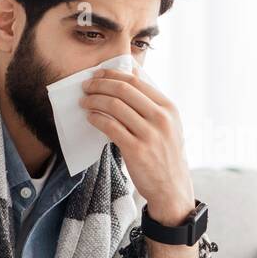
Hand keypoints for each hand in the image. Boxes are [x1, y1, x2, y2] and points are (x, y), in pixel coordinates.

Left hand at [80, 68, 193, 224]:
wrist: (171, 187)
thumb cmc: (165, 153)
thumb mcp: (168, 123)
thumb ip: (151, 99)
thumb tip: (131, 71)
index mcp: (169, 108)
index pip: (136, 82)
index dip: (112, 75)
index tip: (98, 74)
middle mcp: (161, 118)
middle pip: (123, 90)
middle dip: (100, 85)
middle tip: (86, 86)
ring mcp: (149, 135)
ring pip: (114, 107)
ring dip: (94, 101)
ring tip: (85, 102)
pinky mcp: (136, 150)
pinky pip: (110, 127)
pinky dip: (96, 119)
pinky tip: (90, 118)